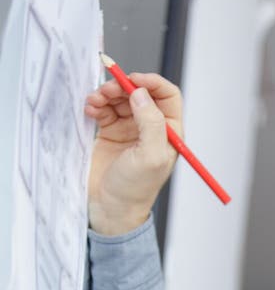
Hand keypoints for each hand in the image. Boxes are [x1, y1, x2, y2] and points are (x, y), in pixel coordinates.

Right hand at [85, 72, 182, 235]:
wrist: (110, 209)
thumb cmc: (134, 190)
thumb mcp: (150, 157)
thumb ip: (150, 123)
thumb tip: (142, 94)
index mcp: (169, 133)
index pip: (167, 96)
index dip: (152, 83)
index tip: (134, 80)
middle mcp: (150, 128)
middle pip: (140, 93)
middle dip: (123, 87)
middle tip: (108, 90)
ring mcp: (130, 129)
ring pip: (120, 98)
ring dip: (106, 94)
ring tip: (95, 101)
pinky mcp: (110, 133)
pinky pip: (105, 109)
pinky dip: (97, 104)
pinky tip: (90, 109)